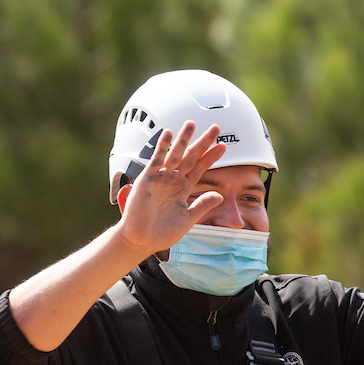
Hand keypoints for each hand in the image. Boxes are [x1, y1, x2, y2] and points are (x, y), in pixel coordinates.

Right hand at [116, 120, 227, 255]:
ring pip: (175, 154)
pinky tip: (168, 134)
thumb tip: (220, 195)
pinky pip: (156, 159)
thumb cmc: (162, 233)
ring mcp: (160, 178)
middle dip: (203, 142)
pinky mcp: (148, 178)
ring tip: (192, 124)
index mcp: (183, 189)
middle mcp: (173, 180)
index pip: (200, 169)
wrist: (141, 239)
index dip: (211, 157)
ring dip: (183, 139)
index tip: (222, 147)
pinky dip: (162, 147)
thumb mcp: (187, 219)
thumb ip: (202, 205)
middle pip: (190, 156)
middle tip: (215, 128)